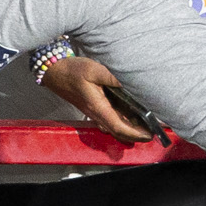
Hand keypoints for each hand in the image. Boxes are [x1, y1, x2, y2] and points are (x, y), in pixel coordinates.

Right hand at [36, 55, 150, 142]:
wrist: (53, 72)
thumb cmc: (72, 70)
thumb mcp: (94, 69)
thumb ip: (113, 77)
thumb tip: (131, 84)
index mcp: (97, 107)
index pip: (118, 127)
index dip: (135, 133)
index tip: (149, 134)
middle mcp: (95, 113)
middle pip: (117, 131)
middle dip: (135, 135)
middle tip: (152, 132)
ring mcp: (93, 112)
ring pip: (113, 127)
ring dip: (129, 130)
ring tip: (145, 126)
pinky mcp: (92, 108)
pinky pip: (109, 120)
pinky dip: (121, 122)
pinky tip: (130, 116)